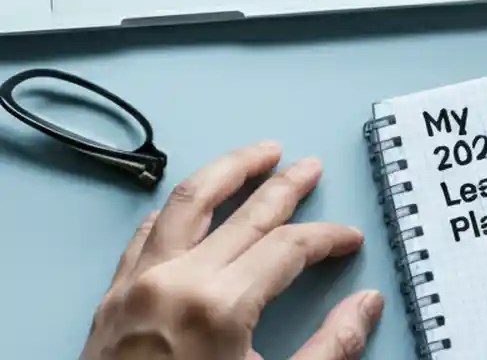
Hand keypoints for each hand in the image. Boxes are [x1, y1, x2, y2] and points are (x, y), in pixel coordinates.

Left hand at [80, 141, 382, 359]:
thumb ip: (329, 349)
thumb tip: (367, 305)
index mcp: (220, 306)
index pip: (290, 247)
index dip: (327, 238)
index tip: (348, 239)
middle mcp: (176, 282)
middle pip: (245, 214)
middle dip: (285, 187)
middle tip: (310, 169)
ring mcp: (138, 285)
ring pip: (188, 203)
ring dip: (227, 171)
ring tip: (256, 153)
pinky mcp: (111, 298)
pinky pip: (146, 234)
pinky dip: (175, 210)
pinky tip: (191, 202)